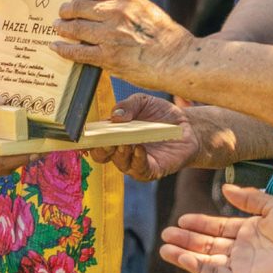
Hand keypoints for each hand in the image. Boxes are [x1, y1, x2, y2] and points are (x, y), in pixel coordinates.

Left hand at [51, 0, 193, 89]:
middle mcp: (116, 11)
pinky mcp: (108, 56)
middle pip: (78, 5)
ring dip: (62, 27)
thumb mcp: (146, 9)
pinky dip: (64, 48)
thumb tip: (104, 8)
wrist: (178, 59)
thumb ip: (124, 5)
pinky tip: (57, 47)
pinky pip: (77, 51)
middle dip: (67, 10)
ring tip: (58, 28)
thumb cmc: (166, 37)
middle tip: (62, 14)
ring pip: (74, 27)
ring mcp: (110, 34)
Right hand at [86, 93, 204, 180]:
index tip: (83, 133)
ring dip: (120, 152)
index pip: (94, 139)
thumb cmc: (161, 113)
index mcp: (114, 133)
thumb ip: (128, 106)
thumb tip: (114, 117)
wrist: (188, 125)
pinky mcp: (151, 170)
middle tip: (106, 138)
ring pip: (120, 162)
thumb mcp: (143, 102)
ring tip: (125, 141)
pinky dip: (137, 159)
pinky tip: (139, 148)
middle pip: (101, 155)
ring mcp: (134, 161)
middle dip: (100, 147)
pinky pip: (139, 169)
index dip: (86, 137)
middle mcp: (120, 150)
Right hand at [160, 183, 272, 272]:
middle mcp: (242, 248)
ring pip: (206, 259)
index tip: (181, 218)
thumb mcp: (271, 204)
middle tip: (165, 233)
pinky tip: (182, 257)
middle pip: (207, 244)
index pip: (218, 227)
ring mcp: (240, 264)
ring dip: (185, 254)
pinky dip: (197, 266)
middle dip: (186, 239)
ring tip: (164, 248)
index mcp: (249, 230)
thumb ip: (248, 198)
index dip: (199, 223)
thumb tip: (226, 187)